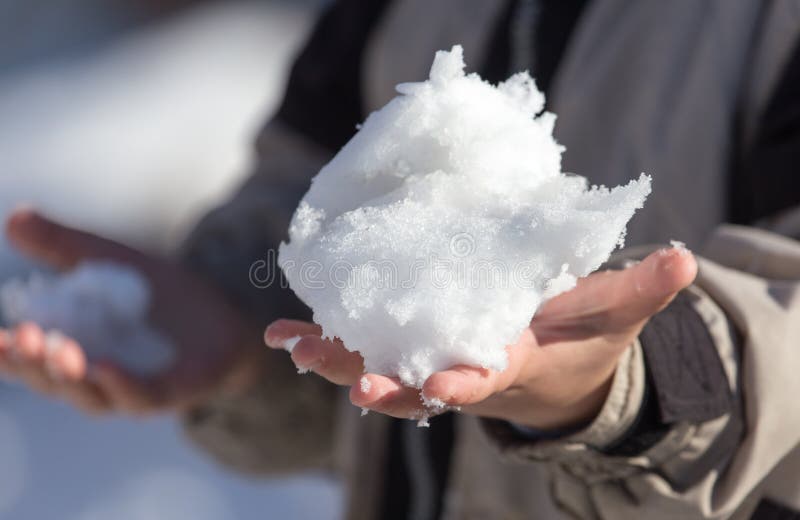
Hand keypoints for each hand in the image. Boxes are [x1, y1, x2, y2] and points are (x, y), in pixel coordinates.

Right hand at [0, 209, 261, 414]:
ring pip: (92, 397)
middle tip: (23, 336)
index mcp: (78, 351)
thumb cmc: (164, 296)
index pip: (32, 360)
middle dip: (34, 364)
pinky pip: (141, 397)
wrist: (228, 314)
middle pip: (55, 383)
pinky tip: (103, 366)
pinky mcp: (173, 392)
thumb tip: (13, 217)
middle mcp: (99, 379)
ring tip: (58, 350)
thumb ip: (65, 247)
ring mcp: (135, 390)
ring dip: (71, 377)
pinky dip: (120, 385)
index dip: (8, 355)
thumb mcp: (113, 264)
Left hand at [265, 247, 696, 428]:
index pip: (487, 378)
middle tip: (349, 377)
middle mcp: (461, 368)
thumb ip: (640, 287)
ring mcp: (432, 359)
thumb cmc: (583, 338)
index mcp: (509, 363)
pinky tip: (289, 329)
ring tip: (293, 341)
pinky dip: (331, 339)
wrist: (553, 364)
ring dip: (337, 358)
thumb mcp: (612, 313)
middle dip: (383, 382)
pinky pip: (367, 345)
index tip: (443, 383)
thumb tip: (683, 259)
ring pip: (380, 367)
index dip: (466, 381)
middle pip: (417, 383)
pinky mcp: (413, 343)